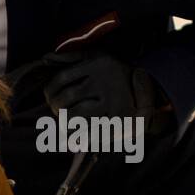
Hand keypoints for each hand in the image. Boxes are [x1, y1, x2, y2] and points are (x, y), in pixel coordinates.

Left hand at [41, 51, 172, 130]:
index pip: (61, 79)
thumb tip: (45, 58)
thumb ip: (71, 57)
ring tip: (63, 120)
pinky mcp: (117, 121)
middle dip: (54, 106)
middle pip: (65, 98)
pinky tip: (72, 137)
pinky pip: (87, 132)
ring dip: (63, 121)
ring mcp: (112, 103)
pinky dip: (75, 137)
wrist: (150, 90)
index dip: (49, 89)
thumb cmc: (113, 73)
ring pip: (73, 116)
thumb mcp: (98, 57)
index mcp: (99, 65)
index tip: (47, 95)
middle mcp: (106, 82)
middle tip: (55, 109)